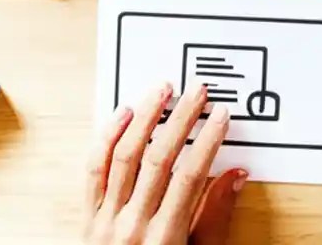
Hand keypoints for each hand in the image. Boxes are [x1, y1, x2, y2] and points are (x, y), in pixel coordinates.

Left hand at [85, 83, 246, 244]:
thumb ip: (215, 218)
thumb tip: (234, 176)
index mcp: (164, 238)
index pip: (190, 175)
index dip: (208, 141)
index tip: (221, 117)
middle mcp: (131, 225)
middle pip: (158, 158)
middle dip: (181, 119)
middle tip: (197, 93)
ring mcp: (105, 220)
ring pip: (123, 155)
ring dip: (144, 117)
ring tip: (160, 91)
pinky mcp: (87, 217)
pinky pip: (93, 169)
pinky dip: (107, 138)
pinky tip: (122, 116)